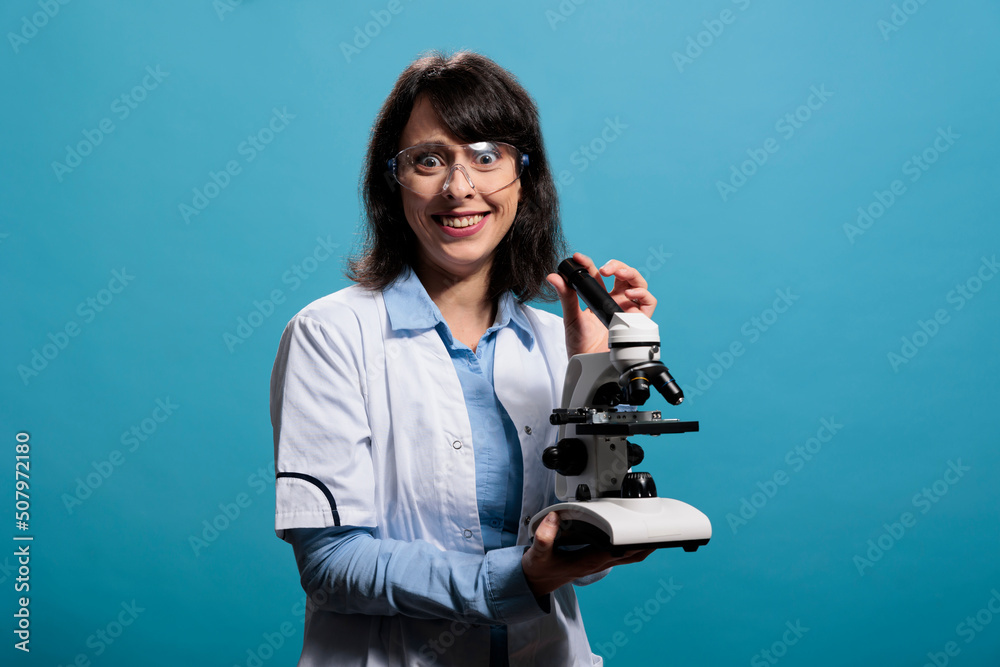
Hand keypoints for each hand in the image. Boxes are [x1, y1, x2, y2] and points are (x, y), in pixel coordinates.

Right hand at [521, 512, 652, 596]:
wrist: (536, 581)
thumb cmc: (539, 568)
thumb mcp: (538, 553)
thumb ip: (544, 537)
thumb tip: (554, 518)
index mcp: (586, 561)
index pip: (616, 552)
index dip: (632, 543)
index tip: (646, 533)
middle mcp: (596, 563)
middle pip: (630, 556)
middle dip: (646, 545)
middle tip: (661, 531)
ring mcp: (597, 563)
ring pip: (628, 557)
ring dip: (642, 546)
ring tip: (655, 532)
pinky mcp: (595, 560)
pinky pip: (620, 555)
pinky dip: (631, 547)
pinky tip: (635, 537)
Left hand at [546, 252, 656, 357]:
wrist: (587, 364)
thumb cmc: (580, 344)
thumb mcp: (571, 317)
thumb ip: (565, 296)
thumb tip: (554, 277)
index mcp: (599, 298)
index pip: (597, 275)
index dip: (589, 263)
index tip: (578, 258)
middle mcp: (616, 301)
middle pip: (623, 275)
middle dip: (617, 265)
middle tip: (603, 269)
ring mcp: (628, 309)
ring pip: (637, 283)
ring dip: (631, 273)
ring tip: (617, 274)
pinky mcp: (638, 321)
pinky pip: (648, 302)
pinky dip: (642, 294)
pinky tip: (628, 295)